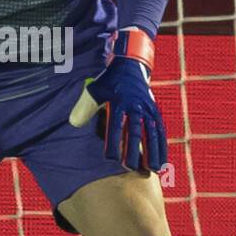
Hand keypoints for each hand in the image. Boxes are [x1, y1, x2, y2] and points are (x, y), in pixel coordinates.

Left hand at [69, 28, 166, 171]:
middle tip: (130, 168)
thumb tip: (73, 123)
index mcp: (120, 101)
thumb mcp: (95, 89)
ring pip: (152, 133)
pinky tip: (162, 160)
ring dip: (153, 152)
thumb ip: (84, 106)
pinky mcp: (155, 112)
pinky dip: (162, 146)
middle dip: (134, 150)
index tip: (110, 158)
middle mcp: (136, 106)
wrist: (130, 65)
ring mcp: (148, 109)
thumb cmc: (109, 81)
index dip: (114, 142)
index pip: (116, 125)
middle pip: (135, 131)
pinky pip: (160, 130)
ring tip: (153, 169)